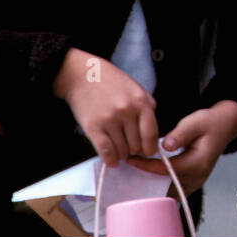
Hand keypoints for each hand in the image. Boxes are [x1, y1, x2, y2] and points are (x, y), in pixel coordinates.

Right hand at [53, 47, 157, 167]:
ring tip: (118, 147)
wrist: (82, 75)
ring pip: (122, 151)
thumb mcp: (136, 88)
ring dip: (121, 154)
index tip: (147, 151)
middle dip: (134, 149)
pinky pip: (106, 152)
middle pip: (136, 145)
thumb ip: (148, 107)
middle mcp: (126, 111)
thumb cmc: (111, 82)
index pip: (151, 133)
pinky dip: (110, 160)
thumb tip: (153, 132)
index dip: (151, 147)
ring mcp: (109, 119)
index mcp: (140, 102)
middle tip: (128, 145)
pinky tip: (112, 160)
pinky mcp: (93, 127)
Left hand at [126, 100, 236, 195]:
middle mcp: (198, 177)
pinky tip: (147, 178)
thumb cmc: (209, 122)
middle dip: (147, 181)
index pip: (167, 170)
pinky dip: (161, 186)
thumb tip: (165, 146)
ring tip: (134, 177)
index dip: (147, 166)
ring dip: (153, 186)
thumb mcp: (195, 122)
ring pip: (170, 192)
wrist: (224, 126)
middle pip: (167, 186)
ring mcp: (196, 181)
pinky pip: (174, 190)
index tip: (131, 159)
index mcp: (198, 163)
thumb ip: (180, 134)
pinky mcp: (193, 181)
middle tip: (128, 173)